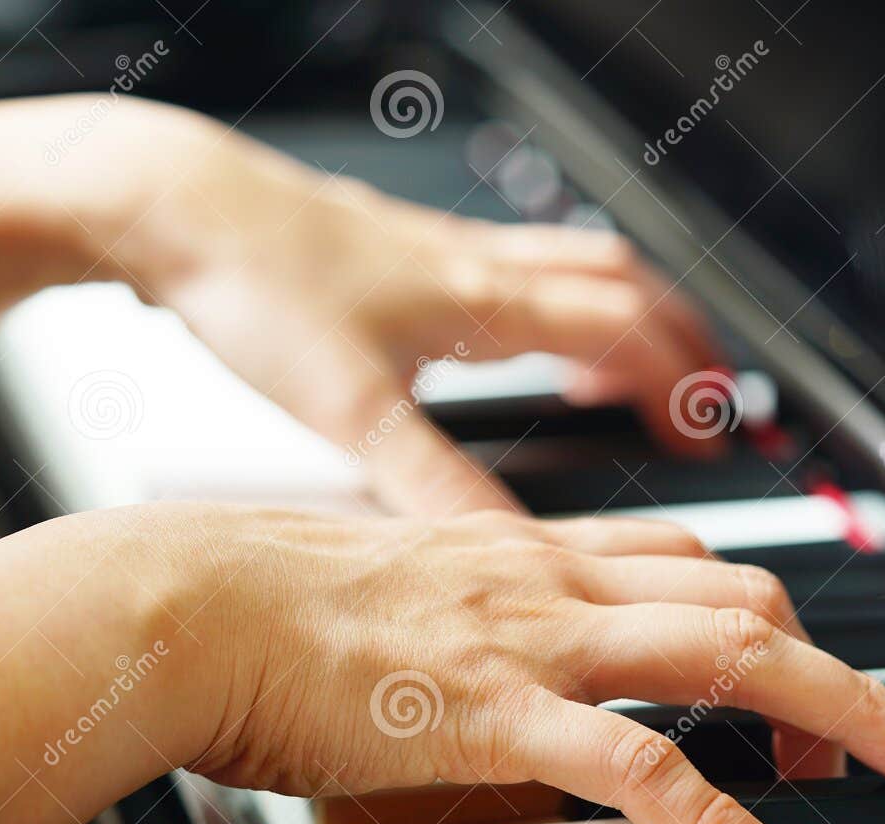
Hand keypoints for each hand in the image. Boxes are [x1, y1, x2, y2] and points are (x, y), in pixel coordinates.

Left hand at [117, 106, 723, 514]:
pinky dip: (545, 296)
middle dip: (679, 344)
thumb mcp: (356, 413)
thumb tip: (514, 555)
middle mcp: (479, 267)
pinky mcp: (399, 248)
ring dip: (623, 310)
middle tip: (706, 394)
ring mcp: (443, 250)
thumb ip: (441, 488)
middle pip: (623, 288)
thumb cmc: (255, 288)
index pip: (626, 338)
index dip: (680, 389)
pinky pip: (511, 261)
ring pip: (572, 264)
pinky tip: (506, 329)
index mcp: (486, 304)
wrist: (176, 208)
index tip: (709, 436)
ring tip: (635, 358)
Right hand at [171, 506, 884, 823]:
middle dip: (842, 663)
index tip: (802, 670)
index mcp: (526, 551)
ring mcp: (530, 642)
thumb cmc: (264, 600)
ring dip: (837, 712)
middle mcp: (549, 581)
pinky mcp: (492, 712)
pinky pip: (637, 763)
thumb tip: (495, 663)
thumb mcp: (393, 586)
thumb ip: (464, 616)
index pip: (689, 560)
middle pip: (747, 596)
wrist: (187, 604)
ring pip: (729, 652)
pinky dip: (719, 815)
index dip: (768, 615)